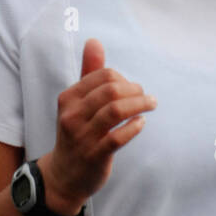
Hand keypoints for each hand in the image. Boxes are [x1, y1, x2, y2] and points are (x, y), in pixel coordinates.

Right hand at [41, 39, 156, 213]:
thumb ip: (88, 72)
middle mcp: (71, 115)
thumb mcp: (78, 102)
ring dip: (140, 105)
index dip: (125, 79)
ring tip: (150, 105)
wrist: (65, 175)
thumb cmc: (77, 132)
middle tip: (147, 97)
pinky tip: (140, 124)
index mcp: (68, 98)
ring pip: (116, 111)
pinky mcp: (94, 155)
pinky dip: (133, 127)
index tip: (133, 89)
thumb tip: (94, 41)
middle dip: (136, 91)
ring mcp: (82, 136)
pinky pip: (117, 137)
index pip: (104, 75)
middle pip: (111, 90)